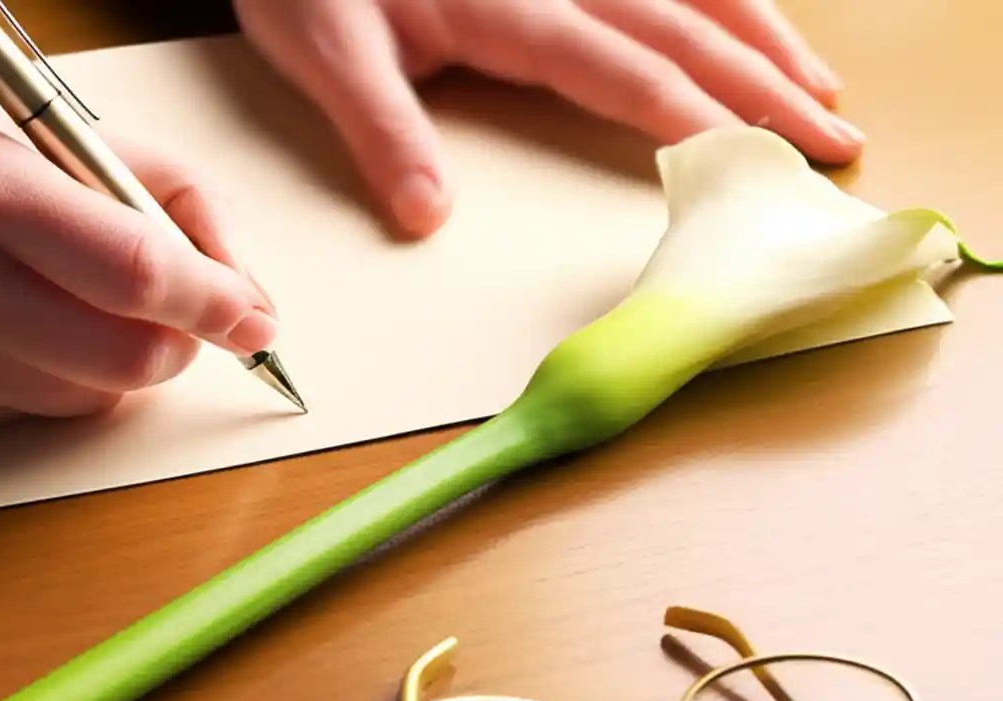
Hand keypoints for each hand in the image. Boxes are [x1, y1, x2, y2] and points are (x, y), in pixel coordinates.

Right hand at [0, 74, 274, 426]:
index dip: (220, 301)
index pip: (141, 271)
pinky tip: (23, 327)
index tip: (256, 314)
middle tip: (190, 313)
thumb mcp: (25, 128)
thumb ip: (149, 188)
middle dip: (184, 344)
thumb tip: (232, 270)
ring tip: (84, 300)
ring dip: (126, 363)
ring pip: (92, 399)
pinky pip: (36, 413)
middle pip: (131, 361)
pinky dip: (63, 379)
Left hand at [235, 0, 859, 237]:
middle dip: (766, 87)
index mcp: (510, 10)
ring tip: (820, 83)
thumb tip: (427, 216)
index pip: (629, 71)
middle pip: (686, 31)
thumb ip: (384, 130)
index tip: (766, 161)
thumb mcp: (327, 52)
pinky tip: (750, 13)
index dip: (704, 118)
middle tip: (836, 139)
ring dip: (764, 35)